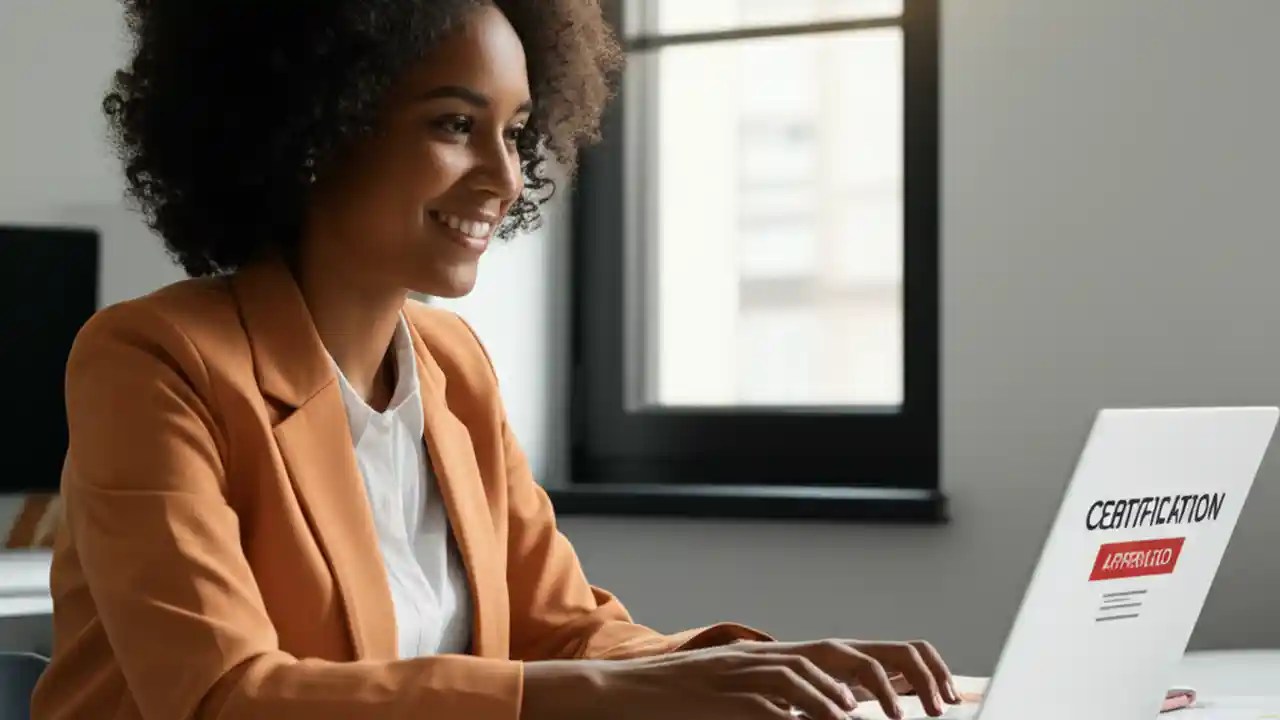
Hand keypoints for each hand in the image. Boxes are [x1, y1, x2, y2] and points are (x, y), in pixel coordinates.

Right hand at [520, 638, 958, 719]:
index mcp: (773, 657)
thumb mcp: (737, 693)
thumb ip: (778, 697)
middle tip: (918, 707)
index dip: (892, 667)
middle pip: (836, 654)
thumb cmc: (680, 699)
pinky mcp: (719, 695)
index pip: (845, 653)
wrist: (621, 693)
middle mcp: (764, 658)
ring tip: (867, 715)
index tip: (931, 692)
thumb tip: (822, 710)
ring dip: (838, 694)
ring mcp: (741, 674)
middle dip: (884, 676)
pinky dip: (793, 709)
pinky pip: (763, 699)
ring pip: (803, 672)